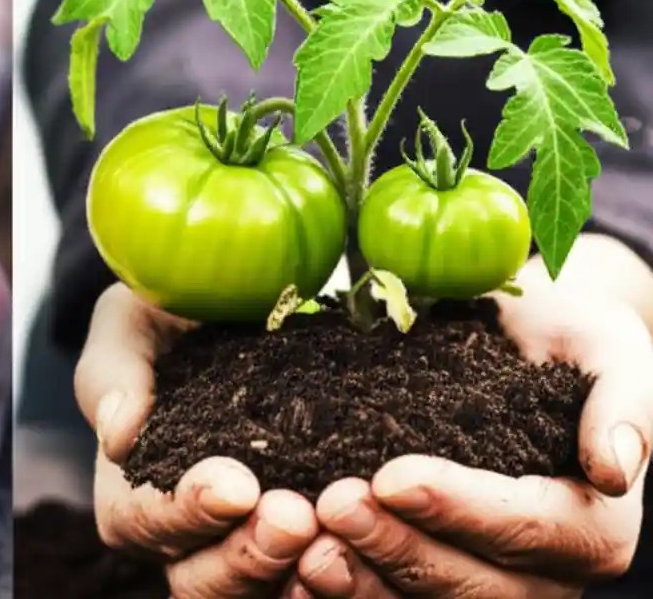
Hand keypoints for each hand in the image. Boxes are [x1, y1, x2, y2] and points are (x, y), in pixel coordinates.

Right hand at [77, 284, 319, 596]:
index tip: (234, 485)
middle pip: (200, 579)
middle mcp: (187, 533)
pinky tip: (376, 536)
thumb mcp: (131, 321)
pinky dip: (348, 571)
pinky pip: (325, 577)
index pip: (139, 522)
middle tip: (295, 517)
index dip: (183, 512)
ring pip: (259, 592)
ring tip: (335, 530)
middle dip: (246, 555)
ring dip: (295, 571)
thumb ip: (115, 370)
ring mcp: (249, 542)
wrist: (238, 300)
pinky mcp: (312, 536)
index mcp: (132, 489)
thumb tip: (118, 432)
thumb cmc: (168, 312)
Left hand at [297, 256, 651, 597]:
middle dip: (396, 546)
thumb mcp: (605, 344)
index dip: (459, 508)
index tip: (392, 476)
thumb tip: (615, 468)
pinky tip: (291, 569)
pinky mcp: (427, 580)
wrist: (515, 343)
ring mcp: (482, 585)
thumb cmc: (563, 337)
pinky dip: (339, 593)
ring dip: (359, 580)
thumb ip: (624, 398)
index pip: (526, 527)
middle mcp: (541, 574)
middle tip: (331, 502)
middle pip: (470, 584)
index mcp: (591, 526)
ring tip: (303, 544)